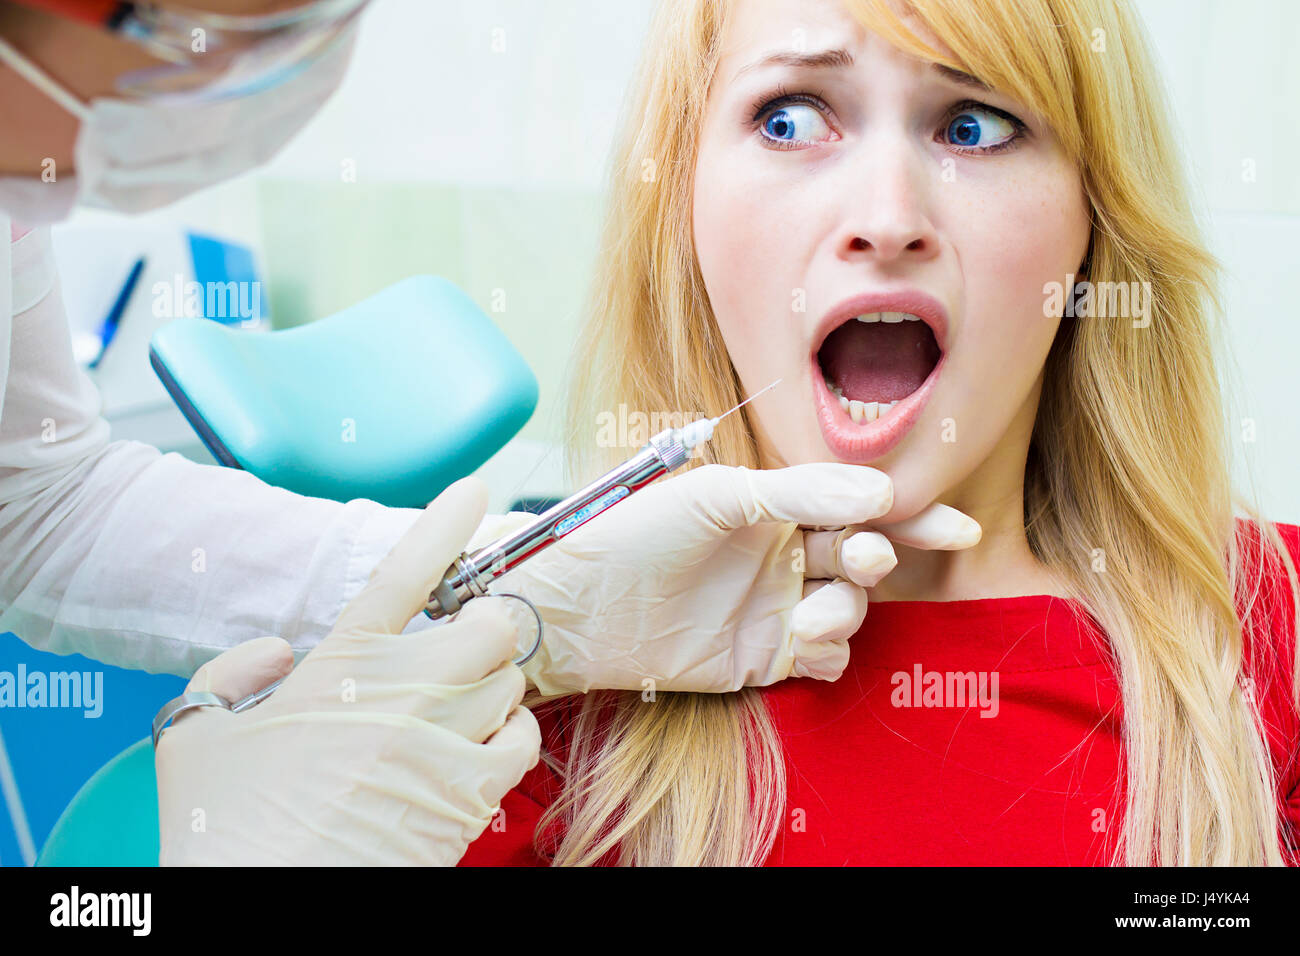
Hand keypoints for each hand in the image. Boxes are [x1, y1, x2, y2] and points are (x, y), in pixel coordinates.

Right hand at [155, 476, 540, 865]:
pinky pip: (525, 737)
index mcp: (340, 662)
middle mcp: (403, 689)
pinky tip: (480, 747)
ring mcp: (442, 739)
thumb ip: (229, 673)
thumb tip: (275, 651)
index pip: (404, 571)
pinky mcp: (469, 791)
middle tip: (458, 651)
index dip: (445, 523)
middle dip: (484, 627)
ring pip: (512, 680)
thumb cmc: (224, 829)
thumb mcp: (193, 735)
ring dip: (494, 685)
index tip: (476, 490)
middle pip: (492, 622)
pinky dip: (513, 734)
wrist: (261, 903)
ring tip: (456, 710)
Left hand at [478, 462, 979, 694]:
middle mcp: (783, 554)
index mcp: (776, 505)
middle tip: (858, 557)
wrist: (577, 605)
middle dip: (874, 557)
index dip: (911, 517)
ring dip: (848, 611)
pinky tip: (798, 642)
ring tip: (809, 615)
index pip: (859, 506)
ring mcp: (775, 607)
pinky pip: (824, 659)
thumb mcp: (717, 496)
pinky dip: (826, 652)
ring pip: (851, 611)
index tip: (956, 527)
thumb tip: (880, 489)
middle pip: (864, 558)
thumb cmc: (636, 533)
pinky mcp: (762, 658)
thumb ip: (799, 493)